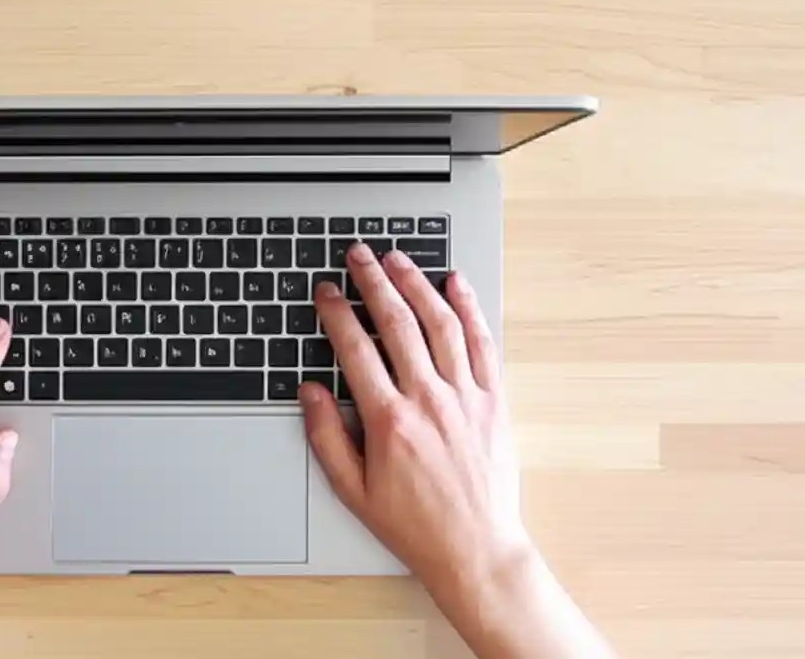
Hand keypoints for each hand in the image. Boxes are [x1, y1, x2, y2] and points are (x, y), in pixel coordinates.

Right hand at [301, 244, 613, 658]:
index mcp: (389, 421)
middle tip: (358, 256)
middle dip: (373, 281)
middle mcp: (428, 400)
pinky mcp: (494, 401)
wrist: (475, 549)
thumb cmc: (414, 524)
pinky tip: (456, 284)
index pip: (355, 349)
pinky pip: (482, 343)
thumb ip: (327, 436)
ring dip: (417, 284)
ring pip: (440, 323)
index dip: (337, 313)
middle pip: (397, 323)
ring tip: (398, 259)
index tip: (327, 292)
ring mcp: (465, 397)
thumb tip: (310, 392)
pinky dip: (470, 308)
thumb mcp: (352, 490)